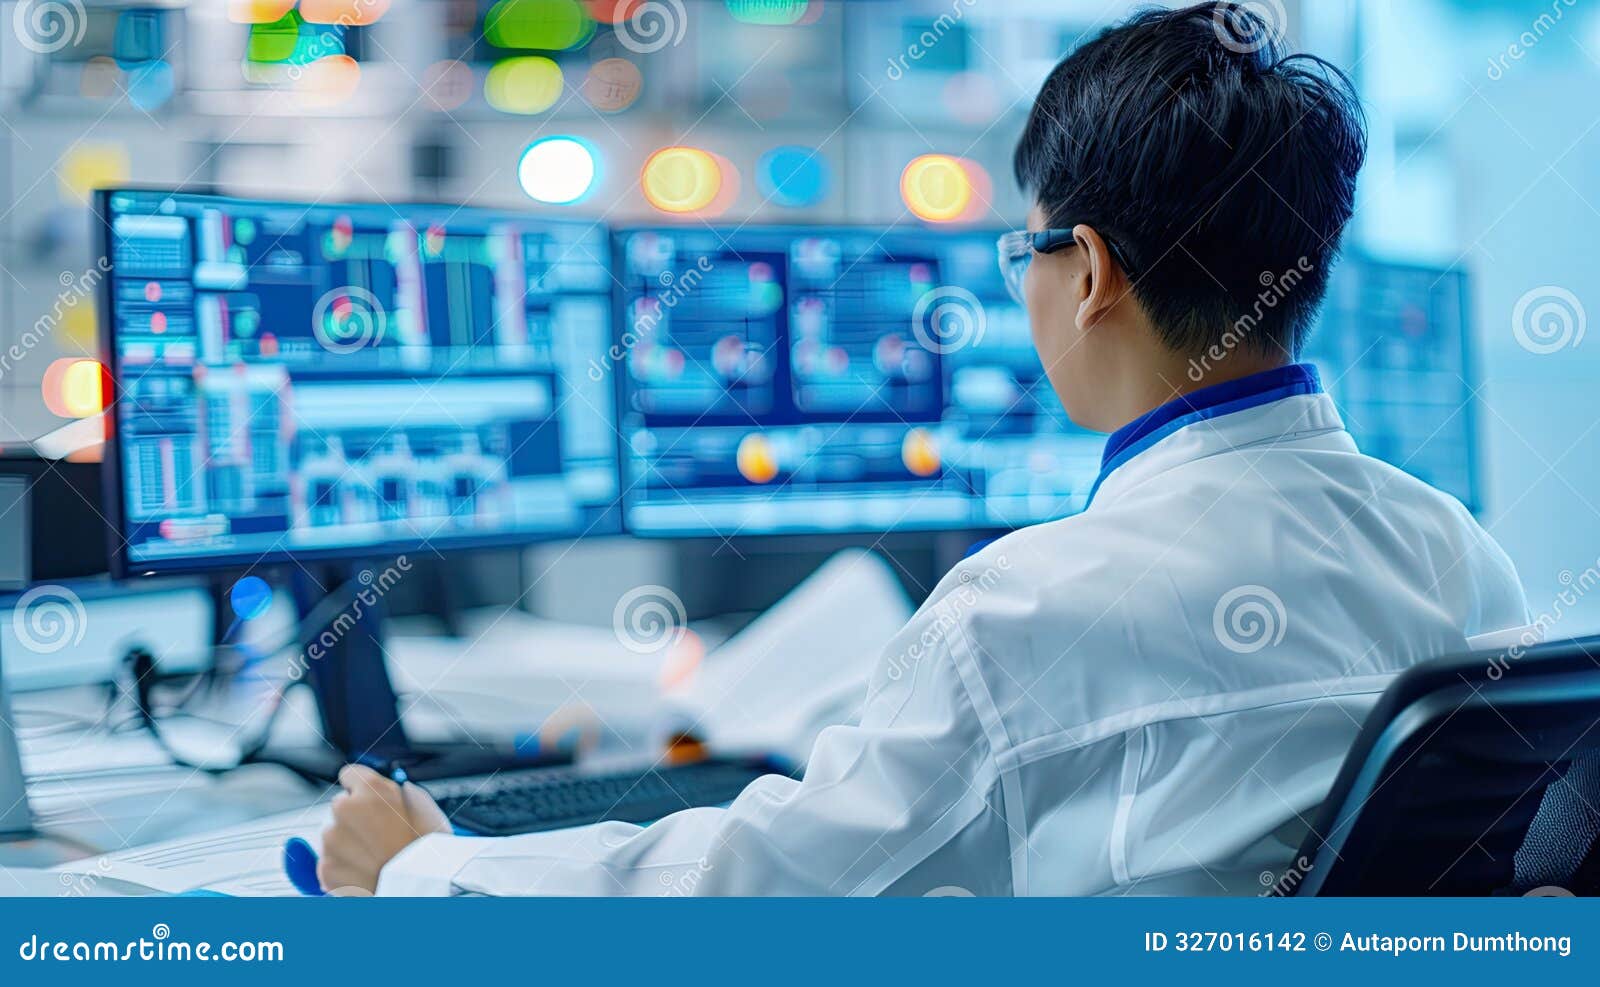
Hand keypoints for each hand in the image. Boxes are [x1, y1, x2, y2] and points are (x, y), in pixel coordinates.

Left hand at [318, 764, 449, 894]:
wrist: (420, 892)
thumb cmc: (428, 852)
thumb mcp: (425, 807)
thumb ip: (398, 792)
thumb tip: (388, 789)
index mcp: (370, 790)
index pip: (349, 774)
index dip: (362, 787)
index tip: (368, 798)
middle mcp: (344, 810)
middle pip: (341, 806)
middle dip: (356, 818)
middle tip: (379, 836)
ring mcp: (332, 841)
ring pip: (334, 834)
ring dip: (349, 843)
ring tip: (375, 857)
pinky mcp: (325, 868)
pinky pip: (330, 861)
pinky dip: (343, 866)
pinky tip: (365, 871)